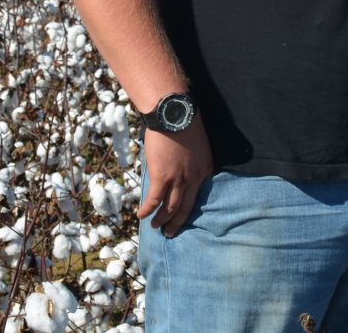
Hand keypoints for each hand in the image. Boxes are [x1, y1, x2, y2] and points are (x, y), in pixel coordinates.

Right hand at [136, 117, 213, 234]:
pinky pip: (154, 200)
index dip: (190, 209)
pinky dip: (148, 210)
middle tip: (170, 233)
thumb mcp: (198, 144)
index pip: (200, 197)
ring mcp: (178, 179)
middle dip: (177, 223)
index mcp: (205, 169)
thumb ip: (192, 160)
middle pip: (186, 207)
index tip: (184, 217)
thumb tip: (180, 168)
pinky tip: (142, 215)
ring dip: (162, 220)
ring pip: (170, 207)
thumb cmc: (184, 123)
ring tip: (155, 227)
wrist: (173, 113)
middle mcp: (194, 178)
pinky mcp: (162, 176)